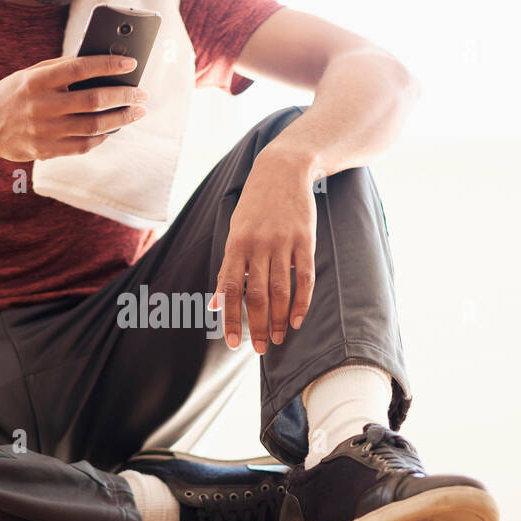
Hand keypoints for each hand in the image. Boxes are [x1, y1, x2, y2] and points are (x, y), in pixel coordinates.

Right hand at [0, 54, 148, 164]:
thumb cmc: (12, 95)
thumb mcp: (29, 75)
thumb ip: (60, 69)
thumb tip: (99, 63)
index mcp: (36, 80)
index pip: (79, 68)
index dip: (108, 65)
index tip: (131, 64)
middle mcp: (40, 106)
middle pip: (92, 101)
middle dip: (123, 96)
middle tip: (142, 94)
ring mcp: (43, 131)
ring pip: (93, 126)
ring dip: (120, 119)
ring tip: (137, 111)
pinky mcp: (45, 151)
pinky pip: (83, 146)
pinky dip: (102, 137)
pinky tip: (113, 128)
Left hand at [209, 145, 317, 352]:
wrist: (283, 170)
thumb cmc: (256, 206)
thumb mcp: (235, 232)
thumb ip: (228, 269)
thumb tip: (215, 304)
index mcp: (237, 244)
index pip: (231, 289)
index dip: (231, 318)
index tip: (232, 342)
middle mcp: (259, 245)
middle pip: (257, 294)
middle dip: (259, 326)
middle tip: (261, 349)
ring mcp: (284, 242)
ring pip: (281, 290)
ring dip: (280, 318)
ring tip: (280, 338)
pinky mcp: (306, 240)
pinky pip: (305, 277)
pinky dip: (302, 301)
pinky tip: (298, 319)